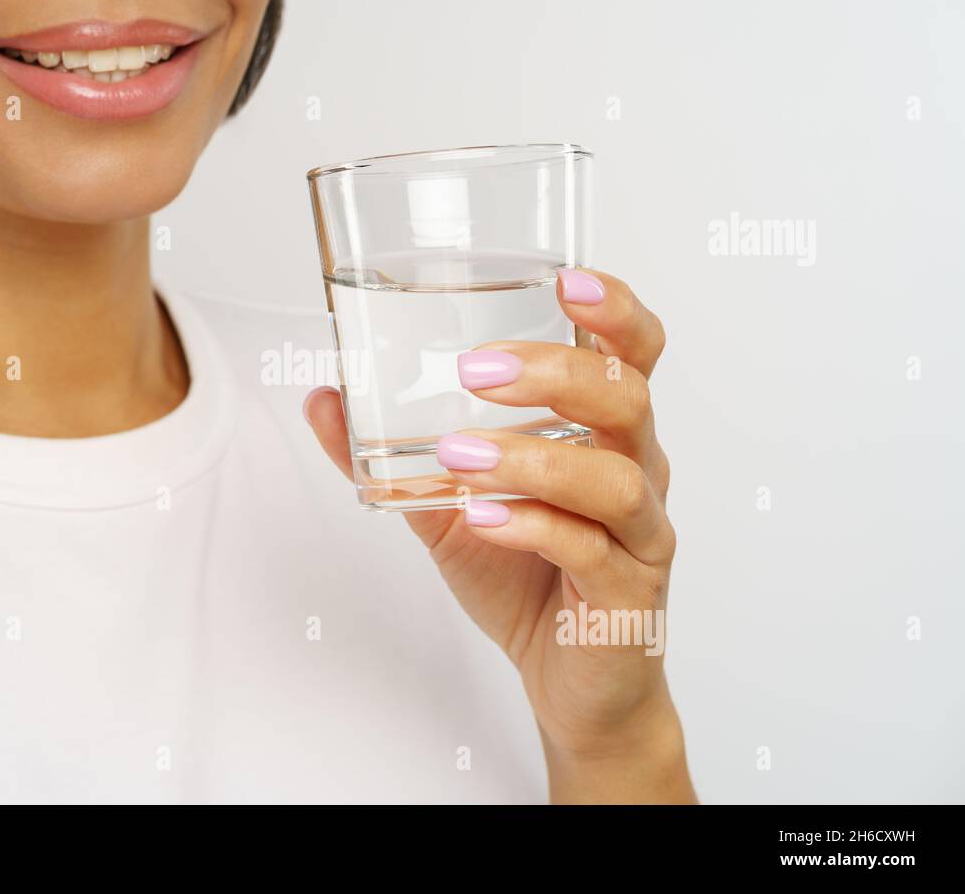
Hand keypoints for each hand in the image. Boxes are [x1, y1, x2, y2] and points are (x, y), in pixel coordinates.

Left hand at [304, 268, 694, 802]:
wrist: (573, 684)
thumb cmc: (526, 579)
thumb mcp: (449, 509)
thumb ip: (396, 456)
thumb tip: (324, 398)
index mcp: (605, 437)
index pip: (633, 354)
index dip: (613, 310)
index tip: (564, 279)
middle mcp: (637, 472)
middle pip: (627, 398)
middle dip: (554, 372)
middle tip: (475, 370)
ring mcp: (640, 534)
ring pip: (613, 477)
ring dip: (530, 457)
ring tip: (459, 454)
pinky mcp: (629, 595)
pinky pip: (589, 550)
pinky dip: (531, 526)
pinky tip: (480, 517)